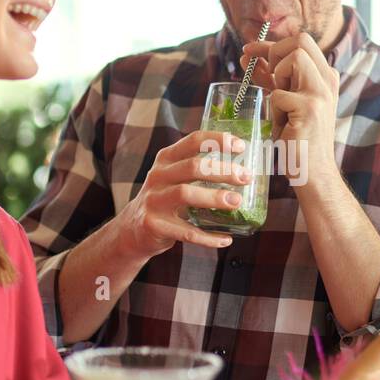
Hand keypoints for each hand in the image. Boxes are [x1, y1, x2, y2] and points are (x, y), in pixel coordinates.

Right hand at [115, 130, 252, 259]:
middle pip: (192, 167)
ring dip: (214, 198)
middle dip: (222, 171)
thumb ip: (199, 170)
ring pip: (185, 194)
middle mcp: (158, 176)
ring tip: (237, 202)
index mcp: (166, 159)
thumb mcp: (174, 177)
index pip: (193, 141)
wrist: (133, 230)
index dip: (218, 141)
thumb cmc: (165, 199)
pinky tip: (225, 239)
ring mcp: (154, 200)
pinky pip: (185, 232)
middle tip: (246, 177)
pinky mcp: (154, 225)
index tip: (241, 146)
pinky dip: (208, 237)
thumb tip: (243, 169)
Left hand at [241, 32, 339, 189]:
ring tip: (280, 106)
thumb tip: (250, 56)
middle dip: (274, 53)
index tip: (248, 51)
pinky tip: (284, 128)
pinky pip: (277, 94)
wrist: (313, 172)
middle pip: (300, 41)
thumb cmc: (298, 140)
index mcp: (325, 77)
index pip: (301, 42)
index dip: (271, 43)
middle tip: (265, 76)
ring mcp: (321, 93)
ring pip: (292, 59)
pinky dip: (274, 111)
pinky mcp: (310, 108)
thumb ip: (273, 79)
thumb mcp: (286, 103)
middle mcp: (328, 80)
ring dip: (276, 80)